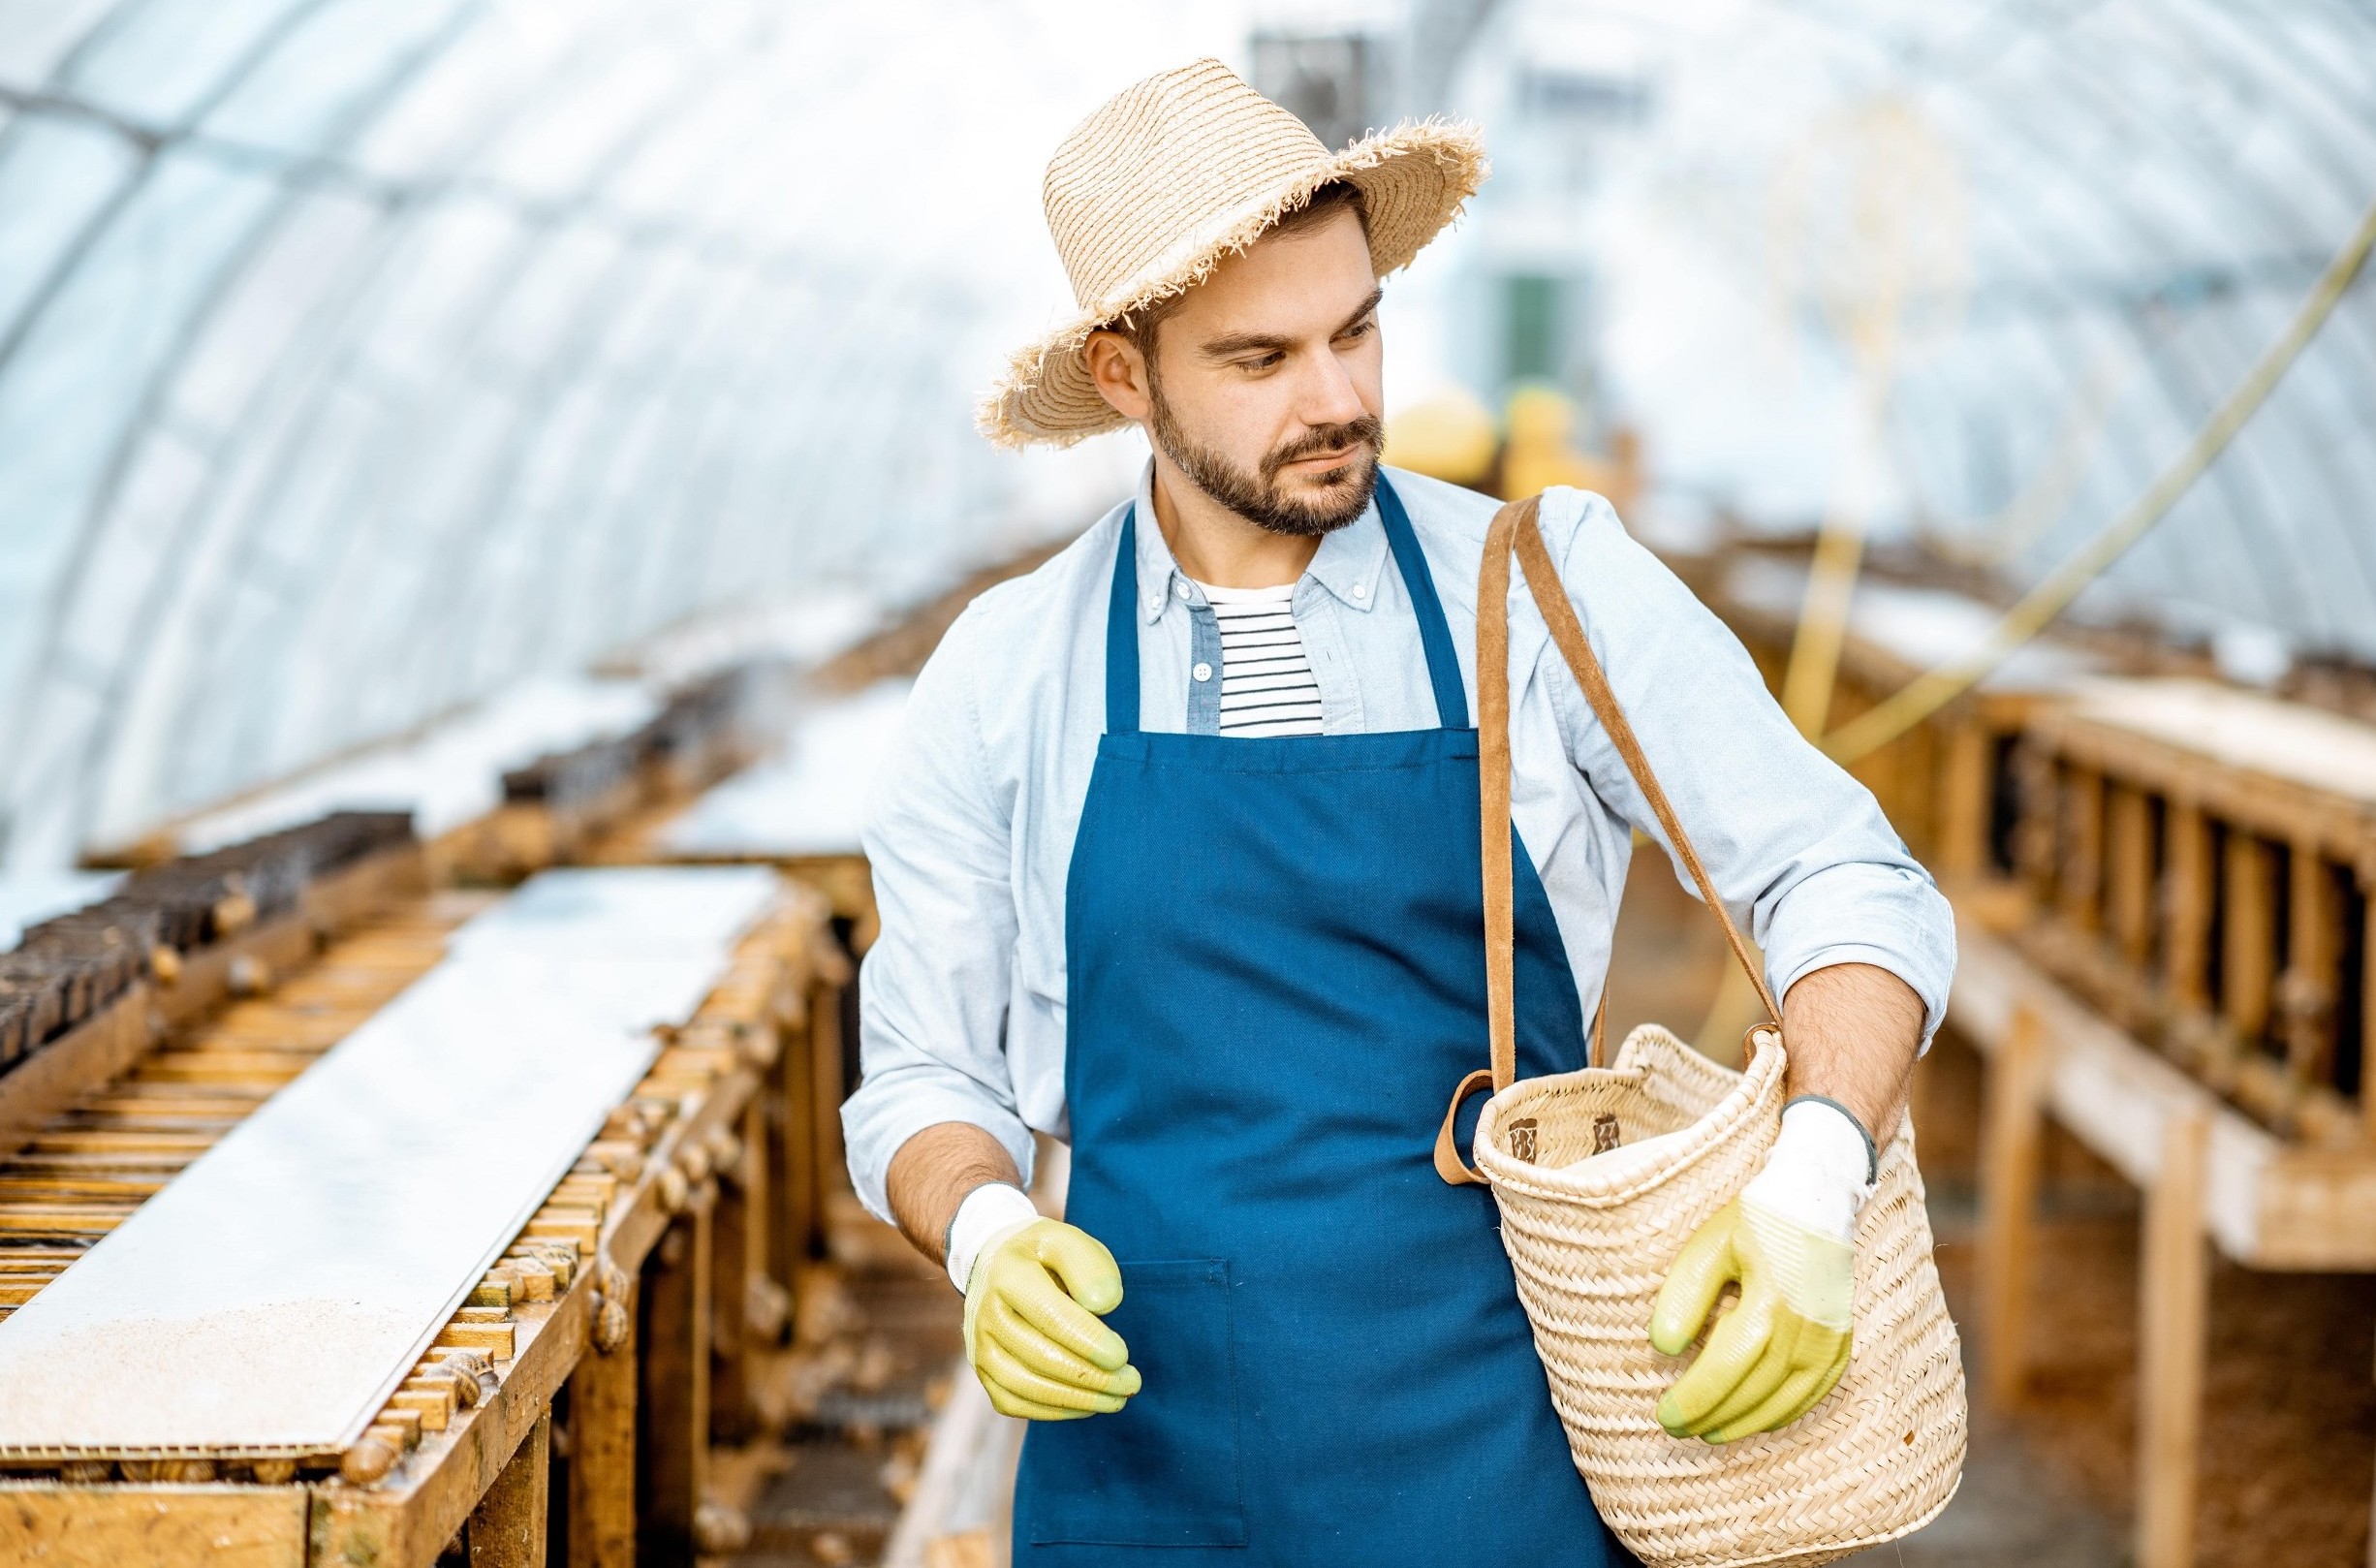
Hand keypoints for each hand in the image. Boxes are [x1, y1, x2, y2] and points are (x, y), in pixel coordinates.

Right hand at [963, 1217, 1141, 1420]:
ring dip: (1076, 1399)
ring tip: (1116, 1399)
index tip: (1122, 1355)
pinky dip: (1053, 1410)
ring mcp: (980, 1346)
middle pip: (1040, 1356)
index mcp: (1009, 1275)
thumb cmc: (1044, 1256)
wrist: (997, 1265)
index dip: (1088, 1341)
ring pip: (1024, 1386)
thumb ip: (1090, 1266)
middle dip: (1091, 1376)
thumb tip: (1103, 1305)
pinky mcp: (983, 1371)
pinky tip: (1087, 1404)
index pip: (1049, 1316)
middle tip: (1131, 1381)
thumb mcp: (1068, 1240)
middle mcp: (986, 1313)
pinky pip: (1013, 1402)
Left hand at [1648, 1100, 1871, 1442]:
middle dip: (1712, 1416)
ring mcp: (1830, 1340)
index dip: (1694, 1399)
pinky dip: (1784, 1413)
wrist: (1820, 1198)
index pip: (1725, 1369)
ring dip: (1745, 1424)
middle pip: (1753, 1392)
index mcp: (1770, 1303)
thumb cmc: (1756, 1220)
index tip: (1663, 1414)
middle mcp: (1806, 1330)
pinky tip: (1758, 1421)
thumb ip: (1685, 1296)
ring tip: (1710, 1433)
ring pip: (1784, 1401)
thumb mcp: (1709, 1247)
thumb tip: (1663, 1348)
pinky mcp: (1842, 1342)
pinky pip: (1814, 1393)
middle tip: (1676, 1428)